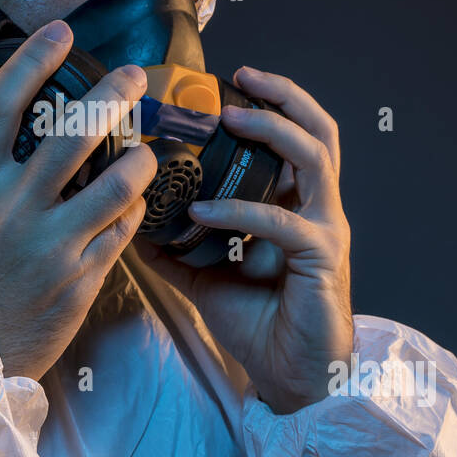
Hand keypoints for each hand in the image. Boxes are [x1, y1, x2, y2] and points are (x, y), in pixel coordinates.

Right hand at [0, 19, 157, 380]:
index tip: (61, 33)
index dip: (33, 61)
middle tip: (137, 76)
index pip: (2, 107)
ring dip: (141, 159)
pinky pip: (122, 234)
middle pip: (73, 135)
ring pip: (115, 185)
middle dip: (113, 96)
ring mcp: (52, 245)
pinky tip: (138, 203)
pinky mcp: (81, 279)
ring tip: (151, 148)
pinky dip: (134, 213)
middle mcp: (13, 209)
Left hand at [133, 66, 352, 413]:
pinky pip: (282, 222)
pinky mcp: (322, 258)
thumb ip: (175, 248)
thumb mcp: (205, 277)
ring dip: (271, 131)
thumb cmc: (260, 324)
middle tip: (239, 78)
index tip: (228, 82)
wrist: (293, 377)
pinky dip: (240, 211)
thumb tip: (130, 224)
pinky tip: (201, 210)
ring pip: (314, 158)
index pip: (296, 136)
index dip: (270, 102)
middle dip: (282, 96)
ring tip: (230, 120)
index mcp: (297, 204)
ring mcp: (326, 229)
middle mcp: (318, 208)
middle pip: (319, 130)